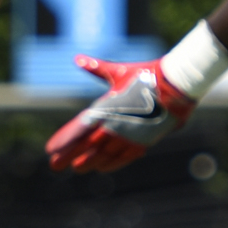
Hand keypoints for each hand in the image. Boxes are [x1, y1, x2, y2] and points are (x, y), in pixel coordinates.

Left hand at [47, 54, 196, 172]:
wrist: (177, 85)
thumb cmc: (146, 75)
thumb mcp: (119, 71)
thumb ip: (97, 68)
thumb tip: (78, 59)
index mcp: (106, 107)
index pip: (80, 128)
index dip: (64, 140)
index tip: (50, 149)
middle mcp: (115, 125)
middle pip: (87, 145)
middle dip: (70, 155)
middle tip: (55, 166)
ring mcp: (130, 135)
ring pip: (104, 155)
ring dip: (89, 162)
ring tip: (76, 168)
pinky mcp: (144, 141)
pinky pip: (124, 157)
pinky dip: (111, 164)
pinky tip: (101, 168)